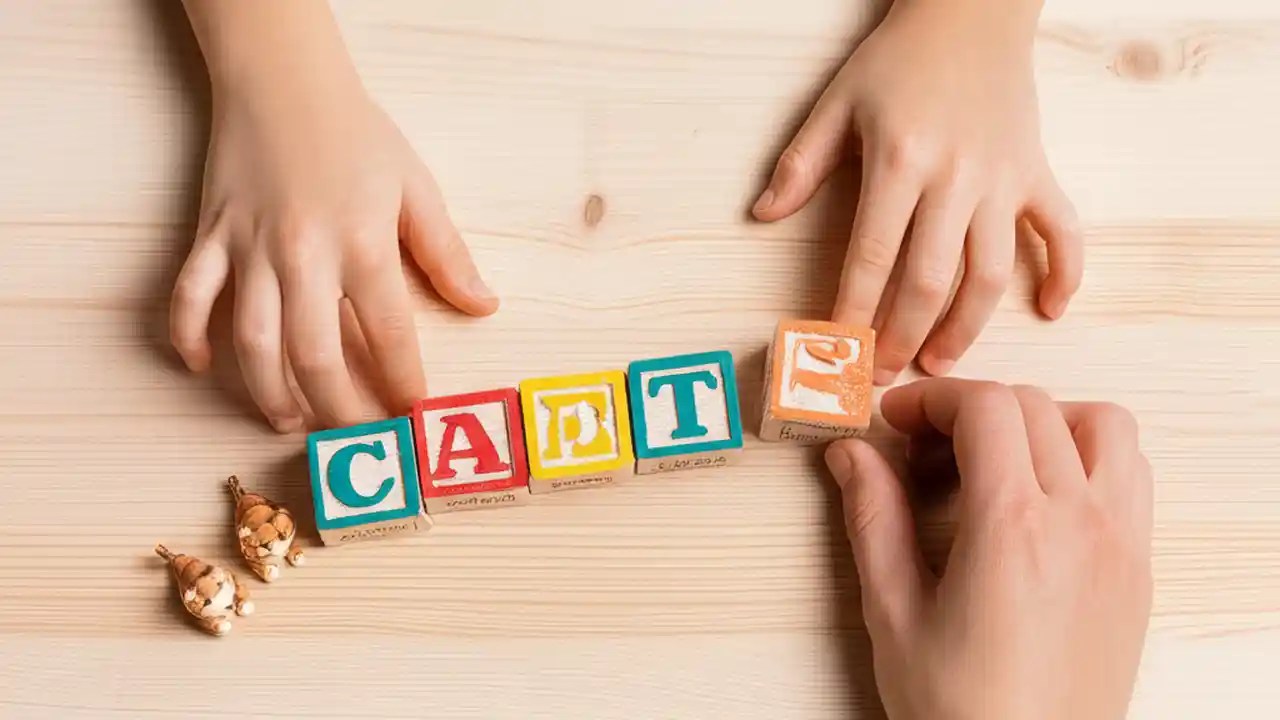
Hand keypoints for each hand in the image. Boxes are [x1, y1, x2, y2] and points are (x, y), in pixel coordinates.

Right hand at [169, 70, 497, 431]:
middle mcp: (304, 256)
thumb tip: (483, 306)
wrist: (284, 80)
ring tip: (288, 421)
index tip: (412, 415)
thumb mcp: (415, 190)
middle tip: (352, 438)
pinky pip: (189, 297)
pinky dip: (189, 337)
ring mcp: (250, 249)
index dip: (402, 384)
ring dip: (268, 392)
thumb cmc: (356, 135)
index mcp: (363, 245)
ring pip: (252, 342)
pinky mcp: (210, 236)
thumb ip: (447, 255)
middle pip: (316, 357)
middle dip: (337, 409)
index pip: (389, 336)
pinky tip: (202, 366)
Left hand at [754, 0, 1081, 383]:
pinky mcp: (1037, 173)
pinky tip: (1050, 310)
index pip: (871, 257)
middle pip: (929, 280)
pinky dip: (1065, 273)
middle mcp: (955, 178)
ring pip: (990, 274)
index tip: (837, 350)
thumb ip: (801, 164)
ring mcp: (1003, 179)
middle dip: (901, 336)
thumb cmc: (898, 60)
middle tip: (882, 374)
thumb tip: (762, 215)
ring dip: (965, 327)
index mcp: (899, 161)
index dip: (852, 312)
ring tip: (939, 361)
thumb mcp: (836, 103)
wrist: (971, 12)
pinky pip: (1062, 232)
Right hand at [825, 379, 1152, 719]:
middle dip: (971, 409)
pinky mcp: (1138, 569)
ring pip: (1103, 426)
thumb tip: (851, 454)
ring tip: (994, 459)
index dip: (932, 401)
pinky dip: (1088, 456)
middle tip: (925, 449)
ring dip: (1045, 420)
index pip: (986, 408)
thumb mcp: (893, 611)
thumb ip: (872, 518)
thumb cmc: (960, 708)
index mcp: (1012, 527)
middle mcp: (1079, 522)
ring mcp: (1120, 544)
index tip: (897, 424)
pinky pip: (1131, 475)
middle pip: (1036, 406)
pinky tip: (1041, 496)